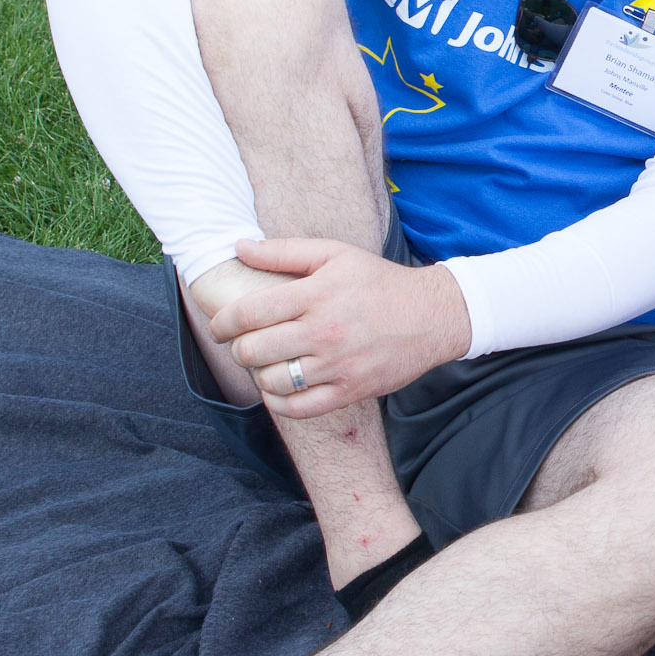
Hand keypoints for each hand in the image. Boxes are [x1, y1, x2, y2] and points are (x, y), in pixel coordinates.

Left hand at [210, 239, 472, 418]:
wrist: (433, 315)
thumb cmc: (379, 282)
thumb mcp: (335, 254)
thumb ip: (283, 252)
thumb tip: (238, 247)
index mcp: (316, 295)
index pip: (248, 313)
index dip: (223, 322)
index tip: (221, 326)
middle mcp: (324, 331)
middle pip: (253, 350)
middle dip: (240, 348)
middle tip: (247, 344)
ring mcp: (338, 365)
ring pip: (272, 382)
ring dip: (260, 375)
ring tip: (268, 364)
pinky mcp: (350, 390)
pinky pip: (298, 408)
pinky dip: (279, 402)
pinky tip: (282, 387)